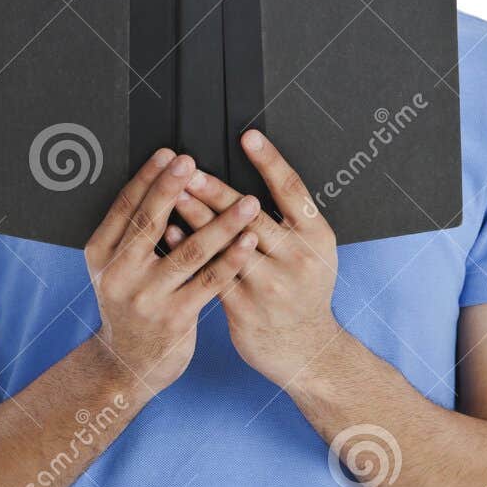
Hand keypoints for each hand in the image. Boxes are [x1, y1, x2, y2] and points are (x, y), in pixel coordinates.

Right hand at [84, 148, 260, 400]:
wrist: (127, 364)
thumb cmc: (131, 304)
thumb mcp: (116, 269)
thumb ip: (131, 234)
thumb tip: (163, 184)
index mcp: (101, 254)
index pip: (125, 207)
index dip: (148, 178)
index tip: (169, 153)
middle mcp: (119, 274)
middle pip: (149, 223)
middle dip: (172, 188)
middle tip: (193, 161)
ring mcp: (146, 298)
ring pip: (187, 252)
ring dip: (220, 223)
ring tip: (245, 201)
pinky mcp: (174, 317)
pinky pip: (208, 282)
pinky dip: (230, 259)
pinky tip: (248, 241)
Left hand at [161, 130, 340, 390]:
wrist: (305, 349)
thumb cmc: (303, 290)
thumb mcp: (312, 250)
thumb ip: (290, 218)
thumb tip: (253, 178)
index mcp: (316, 236)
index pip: (293, 190)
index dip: (270, 161)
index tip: (248, 137)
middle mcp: (297, 258)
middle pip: (251, 214)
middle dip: (215, 188)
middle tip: (187, 166)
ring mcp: (271, 284)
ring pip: (226, 243)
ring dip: (196, 215)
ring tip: (173, 192)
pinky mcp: (245, 307)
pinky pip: (210, 272)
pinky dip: (189, 248)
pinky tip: (170, 232)